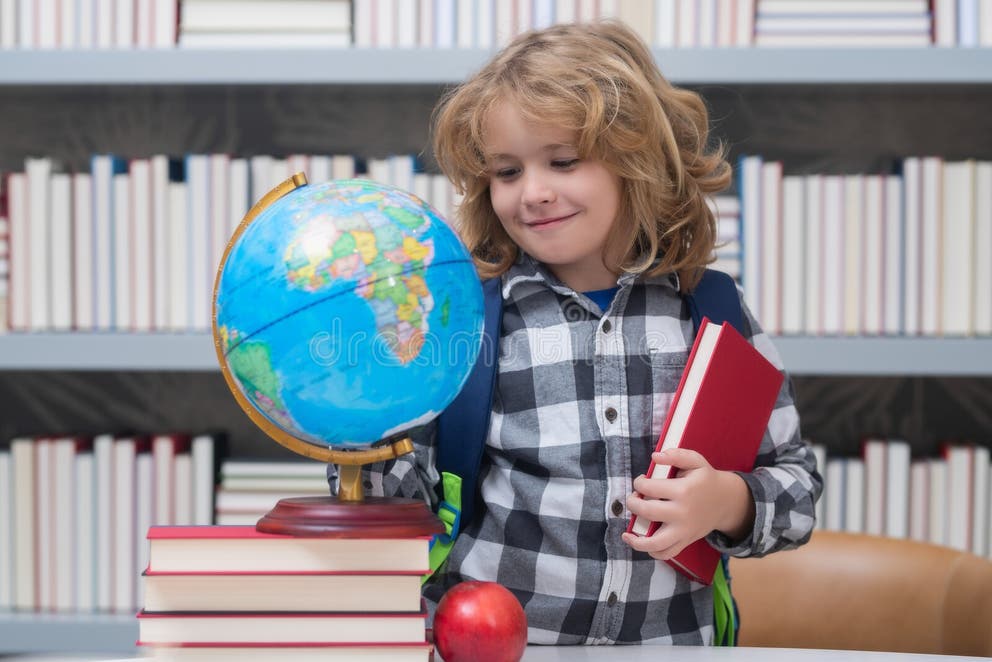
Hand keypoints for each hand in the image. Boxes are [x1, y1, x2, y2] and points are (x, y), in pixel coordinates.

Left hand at [621, 448, 753, 560]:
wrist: (726, 502)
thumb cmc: (706, 479)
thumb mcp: (695, 461)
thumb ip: (676, 455)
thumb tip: (655, 456)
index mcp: (683, 490)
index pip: (649, 488)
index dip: (639, 483)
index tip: (641, 481)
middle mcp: (682, 513)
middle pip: (648, 512)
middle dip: (633, 504)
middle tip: (633, 499)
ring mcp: (684, 530)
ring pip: (656, 542)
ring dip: (637, 540)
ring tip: (627, 534)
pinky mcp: (686, 541)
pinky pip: (667, 553)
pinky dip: (653, 552)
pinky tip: (643, 543)